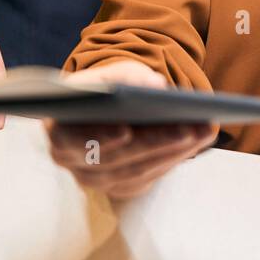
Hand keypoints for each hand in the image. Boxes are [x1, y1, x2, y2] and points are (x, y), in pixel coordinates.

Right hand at [48, 60, 218, 198]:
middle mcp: (68, 158)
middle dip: (154, 142)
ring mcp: (91, 176)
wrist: (102, 106)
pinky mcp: (115, 186)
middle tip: (188, 129)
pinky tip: (196, 141)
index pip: (70, 139)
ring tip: (202, 131)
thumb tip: (155, 87)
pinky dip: (172, 159)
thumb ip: (129, 76)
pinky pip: (145, 179)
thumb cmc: (106, 87)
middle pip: (112, 159)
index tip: (126, 131)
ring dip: (171, 152)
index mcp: (57, 126)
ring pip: (133, 172)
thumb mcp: (114, 73)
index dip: (97, 138)